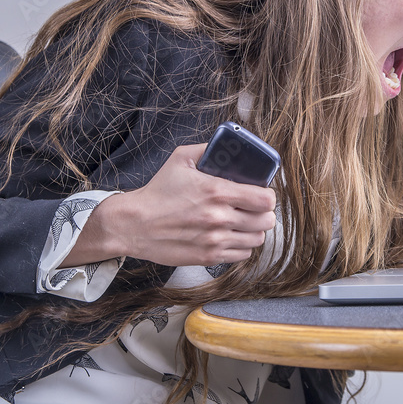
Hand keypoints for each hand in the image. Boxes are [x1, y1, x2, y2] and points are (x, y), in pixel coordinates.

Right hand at [64, 143, 276, 266]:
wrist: (134, 224)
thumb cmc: (158, 192)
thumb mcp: (180, 159)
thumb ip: (208, 149)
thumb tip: (229, 146)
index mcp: (217, 192)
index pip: (266, 199)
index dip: (268, 196)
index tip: (261, 194)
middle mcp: (219, 218)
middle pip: (266, 221)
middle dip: (264, 213)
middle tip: (254, 208)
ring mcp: (215, 240)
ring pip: (257, 239)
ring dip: (254, 230)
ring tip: (244, 222)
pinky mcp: (208, 257)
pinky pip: (242, 254)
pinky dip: (241, 246)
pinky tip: (232, 236)